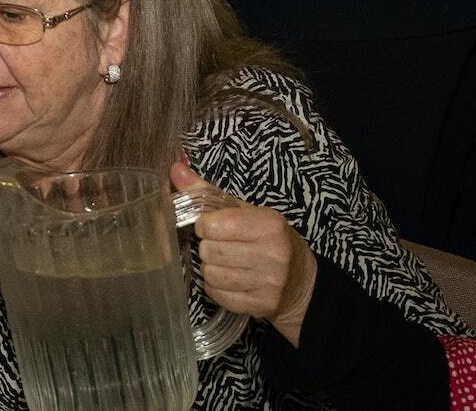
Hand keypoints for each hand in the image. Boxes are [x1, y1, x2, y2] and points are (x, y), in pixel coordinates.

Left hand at [171, 158, 316, 344]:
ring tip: (226, 262)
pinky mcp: (259, 305)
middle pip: (209, 250)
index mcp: (269, 225)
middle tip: (222, 246)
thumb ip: (207, 192)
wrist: (300, 281)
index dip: (205, 225)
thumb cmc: (268, 239)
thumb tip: (175, 170)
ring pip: (210, 274)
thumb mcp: (246, 212)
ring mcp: (267, 283)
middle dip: (208, 247)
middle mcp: (272, 255)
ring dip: (211, 267)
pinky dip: (216, 287)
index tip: (213, 226)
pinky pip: (216, 293)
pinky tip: (230, 279)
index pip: (213, 225)